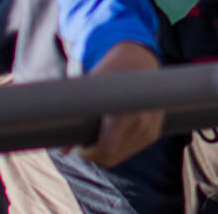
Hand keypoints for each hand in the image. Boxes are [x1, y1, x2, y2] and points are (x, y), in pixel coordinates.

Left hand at [73, 41, 162, 166]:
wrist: (139, 61)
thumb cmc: (109, 74)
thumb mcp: (90, 91)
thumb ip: (76, 120)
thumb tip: (62, 151)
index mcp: (125, 113)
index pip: (106, 150)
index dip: (89, 153)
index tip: (80, 145)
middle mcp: (142, 122)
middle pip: (112, 157)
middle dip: (95, 154)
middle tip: (85, 142)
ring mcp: (151, 127)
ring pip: (122, 155)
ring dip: (108, 151)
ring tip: (99, 135)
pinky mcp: (155, 130)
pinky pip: (132, 149)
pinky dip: (120, 147)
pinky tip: (113, 133)